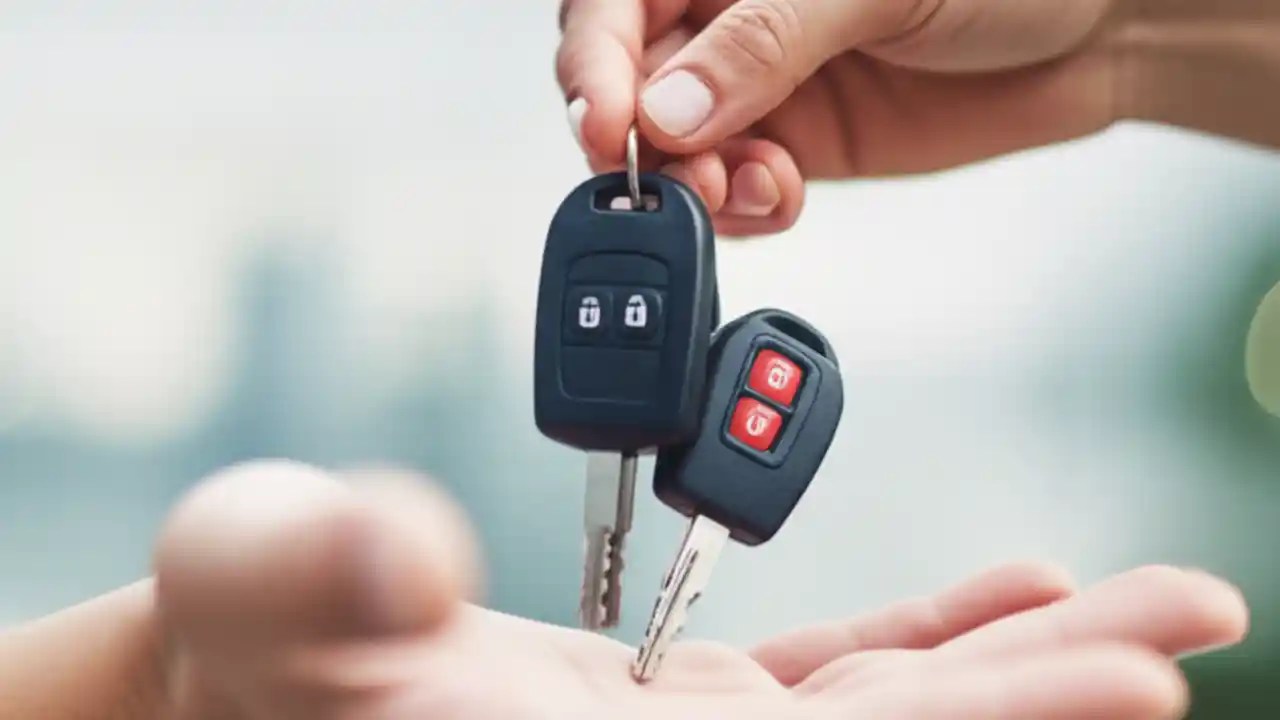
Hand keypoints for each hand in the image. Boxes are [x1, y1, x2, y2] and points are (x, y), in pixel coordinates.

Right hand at [1, 460, 1244, 718]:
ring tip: (1129, 611)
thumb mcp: (248, 584)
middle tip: (1182, 632)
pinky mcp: (677, 704)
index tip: (1131, 677)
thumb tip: (403, 559)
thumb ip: (314, 573)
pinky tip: (1007, 598)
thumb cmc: (239, 637)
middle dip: (1044, 701)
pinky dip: (922, 642)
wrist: (249, 656)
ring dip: (1009, 663)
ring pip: (876, 713)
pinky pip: (827, 678)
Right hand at [556, 0, 1124, 235]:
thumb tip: (666, 113)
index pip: (614, 3)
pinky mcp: (795, 143)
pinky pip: (733, 187)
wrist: (1103, 24)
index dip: (595, 60)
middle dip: (639, 133)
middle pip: (627, 78)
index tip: (609, 121)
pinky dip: (741, 206)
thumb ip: (764, 43)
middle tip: (684, 171)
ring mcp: (758, 83)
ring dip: (692, 180)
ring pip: (673, 146)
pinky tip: (779, 195)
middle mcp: (729, 11)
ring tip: (747, 186)